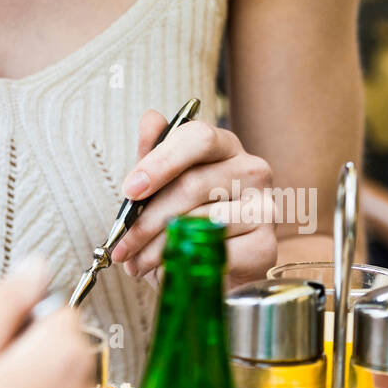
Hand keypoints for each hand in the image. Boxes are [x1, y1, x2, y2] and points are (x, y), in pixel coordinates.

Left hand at [109, 110, 277, 289]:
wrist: (211, 269)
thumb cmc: (185, 220)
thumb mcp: (161, 187)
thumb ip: (154, 153)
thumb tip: (150, 118)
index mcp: (224, 146)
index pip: (197, 137)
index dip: (161, 161)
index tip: (129, 190)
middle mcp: (251, 170)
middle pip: (193, 184)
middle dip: (147, 219)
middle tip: (121, 243)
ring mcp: (264, 207)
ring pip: (201, 222)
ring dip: (157, 247)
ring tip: (135, 262)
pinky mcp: (267, 246)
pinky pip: (217, 252)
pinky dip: (184, 263)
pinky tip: (166, 269)